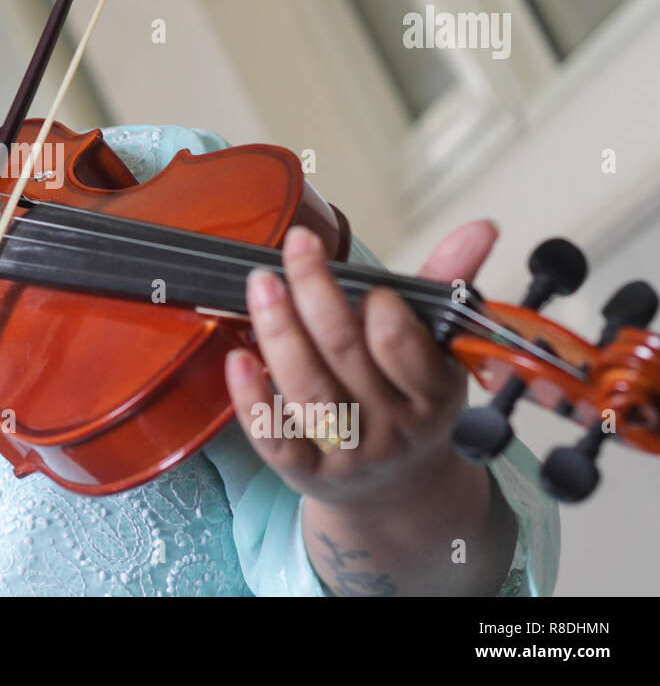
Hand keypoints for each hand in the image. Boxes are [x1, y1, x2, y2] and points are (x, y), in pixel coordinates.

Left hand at [224, 220, 498, 508]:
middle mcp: (391, 427)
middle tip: (296, 247)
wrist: (397, 490)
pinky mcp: (305, 473)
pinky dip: (253, 400)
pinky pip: (274, 439)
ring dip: (280, 333)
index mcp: (432, 393)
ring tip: (262, 284)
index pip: (403, 346)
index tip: (367, 283)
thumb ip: (448, 285)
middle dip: (316, 295)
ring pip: (308, 393)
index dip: (380, 309)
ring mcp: (347, 453)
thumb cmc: (411, 401)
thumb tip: (479, 227)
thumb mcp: (440, 349)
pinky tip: (236, 359)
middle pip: (345, 356)